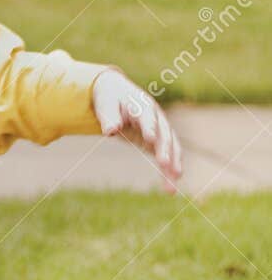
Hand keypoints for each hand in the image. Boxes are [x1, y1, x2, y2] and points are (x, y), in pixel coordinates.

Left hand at [92, 68, 182, 192]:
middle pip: (164, 134)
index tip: (151, 139)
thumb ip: (108, 117)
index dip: (149, 127)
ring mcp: (160, 129)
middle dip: (165, 149)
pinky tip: (170, 187)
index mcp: (141, 105)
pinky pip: (167, 156)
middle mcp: (156, 117)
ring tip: (173, 183)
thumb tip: (110, 131)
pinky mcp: (159, 140)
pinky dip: (168, 170)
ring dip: (173, 164)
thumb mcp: (105, 104)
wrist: (117, 92)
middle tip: (164, 164)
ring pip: (171, 147)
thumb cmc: (110, 98)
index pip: (147, 117)